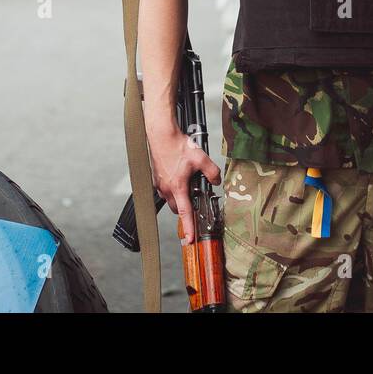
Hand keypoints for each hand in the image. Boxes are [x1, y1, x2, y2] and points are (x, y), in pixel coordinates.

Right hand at [146, 126, 221, 244]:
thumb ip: (212, 172)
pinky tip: (179, 174)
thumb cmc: (177, 145)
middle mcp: (166, 188)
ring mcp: (160, 183)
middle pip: (178, 208)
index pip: (185, 212)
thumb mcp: (201, 158)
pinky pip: (166, 189)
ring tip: (188, 182)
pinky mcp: (156, 177)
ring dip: (180, 197)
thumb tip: (216, 181)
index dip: (189, 227)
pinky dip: (173, 188)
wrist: (161, 134)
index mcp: (178, 187)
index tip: (190, 239)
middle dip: (186, 208)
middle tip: (196, 198)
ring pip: (171, 198)